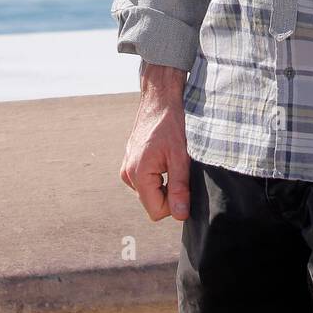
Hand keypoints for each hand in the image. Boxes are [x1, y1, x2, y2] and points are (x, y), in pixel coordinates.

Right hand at [120, 67, 189, 221]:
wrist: (160, 98)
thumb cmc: (171, 123)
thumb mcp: (180, 157)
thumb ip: (179, 188)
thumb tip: (179, 214)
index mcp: (138, 174)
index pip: (156, 212)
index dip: (175, 204)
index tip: (184, 185)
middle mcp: (127, 174)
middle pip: (152, 203)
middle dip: (169, 193)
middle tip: (180, 169)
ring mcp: (127, 168)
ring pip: (150, 192)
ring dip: (164, 183)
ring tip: (172, 161)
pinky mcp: (130, 162)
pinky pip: (146, 181)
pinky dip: (158, 175)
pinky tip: (165, 157)